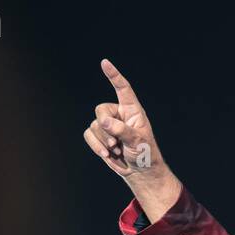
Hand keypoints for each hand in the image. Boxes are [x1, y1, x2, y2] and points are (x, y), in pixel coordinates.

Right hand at [83, 59, 181, 220]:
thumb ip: (122, 130)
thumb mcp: (138, 142)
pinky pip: (89, 135)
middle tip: (116, 143)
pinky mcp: (100, 136)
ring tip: (117, 150)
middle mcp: (119, 114)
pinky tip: (108, 154)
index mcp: (133, 111)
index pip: (123, 89)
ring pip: (94, 125)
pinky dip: (96, 146)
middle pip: (101, 110)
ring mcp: (108, 125)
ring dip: (104, 141)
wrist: (140, 172)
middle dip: (105, 127)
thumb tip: (103, 121)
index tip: (105, 63)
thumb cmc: (145, 154)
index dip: (114, 76)